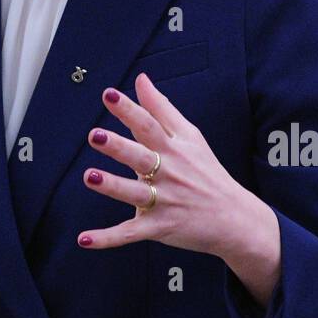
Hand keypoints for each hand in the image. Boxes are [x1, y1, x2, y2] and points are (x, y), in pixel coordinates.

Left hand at [77, 72, 280, 304]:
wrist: (233, 218)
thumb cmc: (206, 172)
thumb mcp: (190, 136)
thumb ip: (161, 108)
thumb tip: (141, 78)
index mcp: (173, 149)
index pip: (149, 125)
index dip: (129, 110)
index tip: (109, 95)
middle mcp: (168, 173)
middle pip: (141, 156)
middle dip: (118, 146)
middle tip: (94, 135)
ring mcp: (164, 202)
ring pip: (134, 193)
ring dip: (112, 186)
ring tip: (89, 177)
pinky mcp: (159, 227)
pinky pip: (130, 233)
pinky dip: (107, 238)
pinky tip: (84, 239)